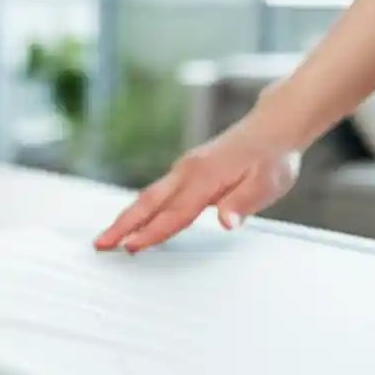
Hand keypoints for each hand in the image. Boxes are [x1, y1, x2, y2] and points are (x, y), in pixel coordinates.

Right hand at [95, 114, 301, 251]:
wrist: (275, 126)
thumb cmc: (273, 157)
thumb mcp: (267, 184)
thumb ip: (243, 204)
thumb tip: (226, 222)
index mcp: (205, 178)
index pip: (174, 213)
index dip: (152, 233)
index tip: (130, 248)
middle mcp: (189, 171)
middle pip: (148, 202)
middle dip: (123, 225)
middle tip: (99, 244)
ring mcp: (186, 168)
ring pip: (150, 196)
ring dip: (128, 217)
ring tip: (109, 237)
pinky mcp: (189, 169)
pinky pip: (159, 191)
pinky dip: (142, 207)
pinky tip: (136, 220)